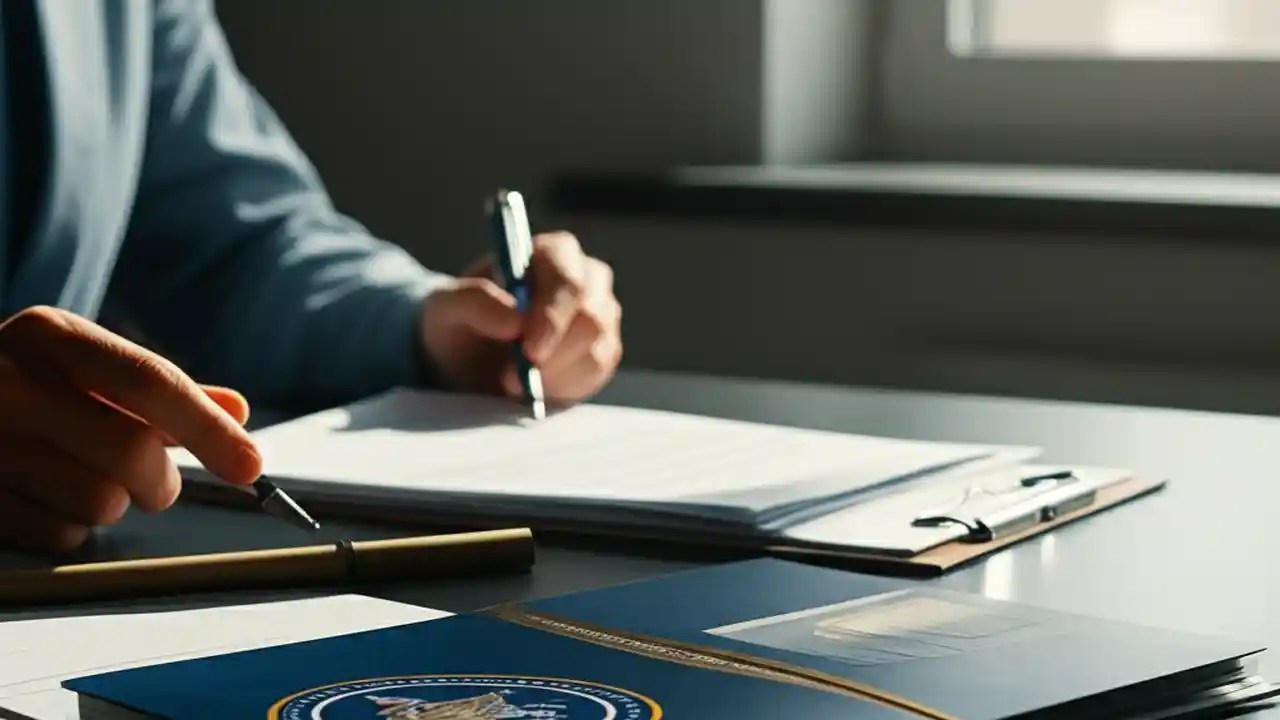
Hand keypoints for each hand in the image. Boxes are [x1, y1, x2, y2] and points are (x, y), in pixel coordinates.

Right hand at [0, 306, 261, 552]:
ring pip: (99, 502)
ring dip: (110, 504)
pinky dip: (68, 525)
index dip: (209, 429)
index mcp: (50, 335)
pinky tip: (41, 495)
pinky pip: (58, 534)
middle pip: (133, 452)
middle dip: (159, 480)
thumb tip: (237, 410)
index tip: (251, 465)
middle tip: (151, 480)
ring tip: (77, 477)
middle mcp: (7, 380)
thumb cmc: (22, 388)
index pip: (151, 382)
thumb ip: (158, 391)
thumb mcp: (82, 368)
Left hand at [421, 231, 621, 402]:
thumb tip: (515, 318)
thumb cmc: (460, 322)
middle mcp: (587, 279)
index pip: (569, 280)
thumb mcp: (445, 308)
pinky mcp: (603, 352)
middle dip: (554, 355)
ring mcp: (600, 316)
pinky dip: (563, 387)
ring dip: (553, 375)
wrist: (468, 358)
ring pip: (597, 350)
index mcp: (553, 253)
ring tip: (514, 381)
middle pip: (593, 317)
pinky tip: (536, 385)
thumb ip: (473, 301)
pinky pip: (596, 374)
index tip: (528, 351)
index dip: (552, 318)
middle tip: (512, 378)